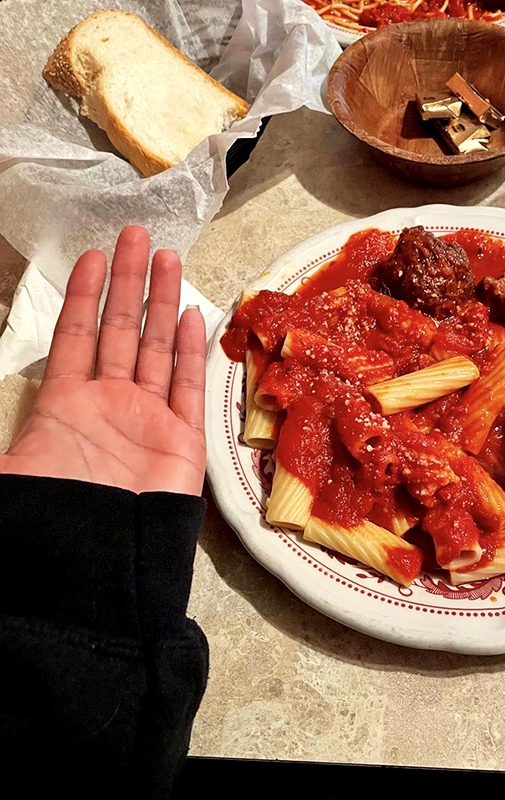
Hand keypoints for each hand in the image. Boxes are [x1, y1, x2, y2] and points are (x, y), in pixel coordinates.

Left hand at [0, 226, 205, 495]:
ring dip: (161, 303)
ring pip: (156, 347)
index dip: (84, 296)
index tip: (92, 257)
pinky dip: (191, 350)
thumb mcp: (8, 474)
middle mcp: (109, 402)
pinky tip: (192, 315)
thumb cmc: (56, 516)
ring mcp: (148, 417)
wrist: (104, 563)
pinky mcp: (183, 438)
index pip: (76, 336)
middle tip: (136, 236)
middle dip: (128, 283)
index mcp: (65, 405)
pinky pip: (187, 385)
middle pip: (120, 330)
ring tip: (167, 259)